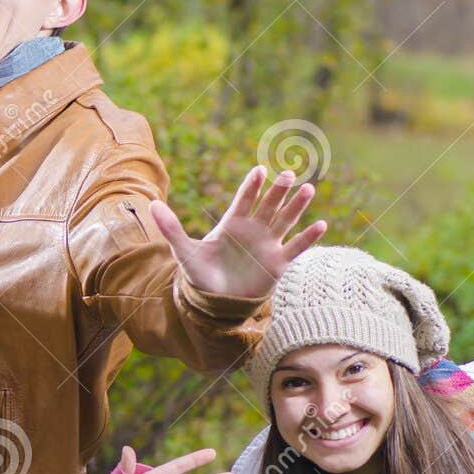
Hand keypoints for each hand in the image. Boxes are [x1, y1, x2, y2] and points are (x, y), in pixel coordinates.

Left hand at [150, 166, 327, 299]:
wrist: (215, 303)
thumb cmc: (201, 275)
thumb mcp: (184, 252)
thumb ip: (172, 228)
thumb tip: (152, 205)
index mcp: (232, 223)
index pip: (244, 200)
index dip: (251, 186)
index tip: (259, 170)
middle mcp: (253, 229)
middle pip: (268, 205)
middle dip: (278, 190)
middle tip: (289, 173)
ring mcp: (267, 244)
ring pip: (284, 220)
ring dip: (296, 206)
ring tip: (308, 189)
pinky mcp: (277, 263)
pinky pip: (295, 248)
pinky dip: (308, 238)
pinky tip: (321, 225)